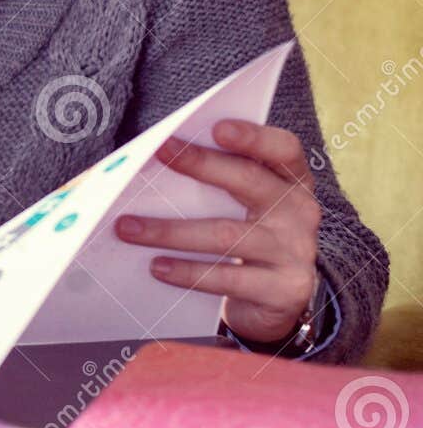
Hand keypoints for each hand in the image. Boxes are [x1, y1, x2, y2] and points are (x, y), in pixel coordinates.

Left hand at [115, 120, 321, 345]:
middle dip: (200, 165)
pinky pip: (227, 278)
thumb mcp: (242, 203)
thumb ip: (216, 179)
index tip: (216, 127)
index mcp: (291, 180)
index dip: (253, 136)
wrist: (274, 300)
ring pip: (225, 234)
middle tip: (157, 153)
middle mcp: (299, 211)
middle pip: (250, 181)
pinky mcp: (283, 290)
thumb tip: (152, 160)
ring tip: (127, 227)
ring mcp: (295, 252)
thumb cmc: (245, 233)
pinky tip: (157, 266)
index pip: (283, 149)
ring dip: (169, 230)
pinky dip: (187, 271)